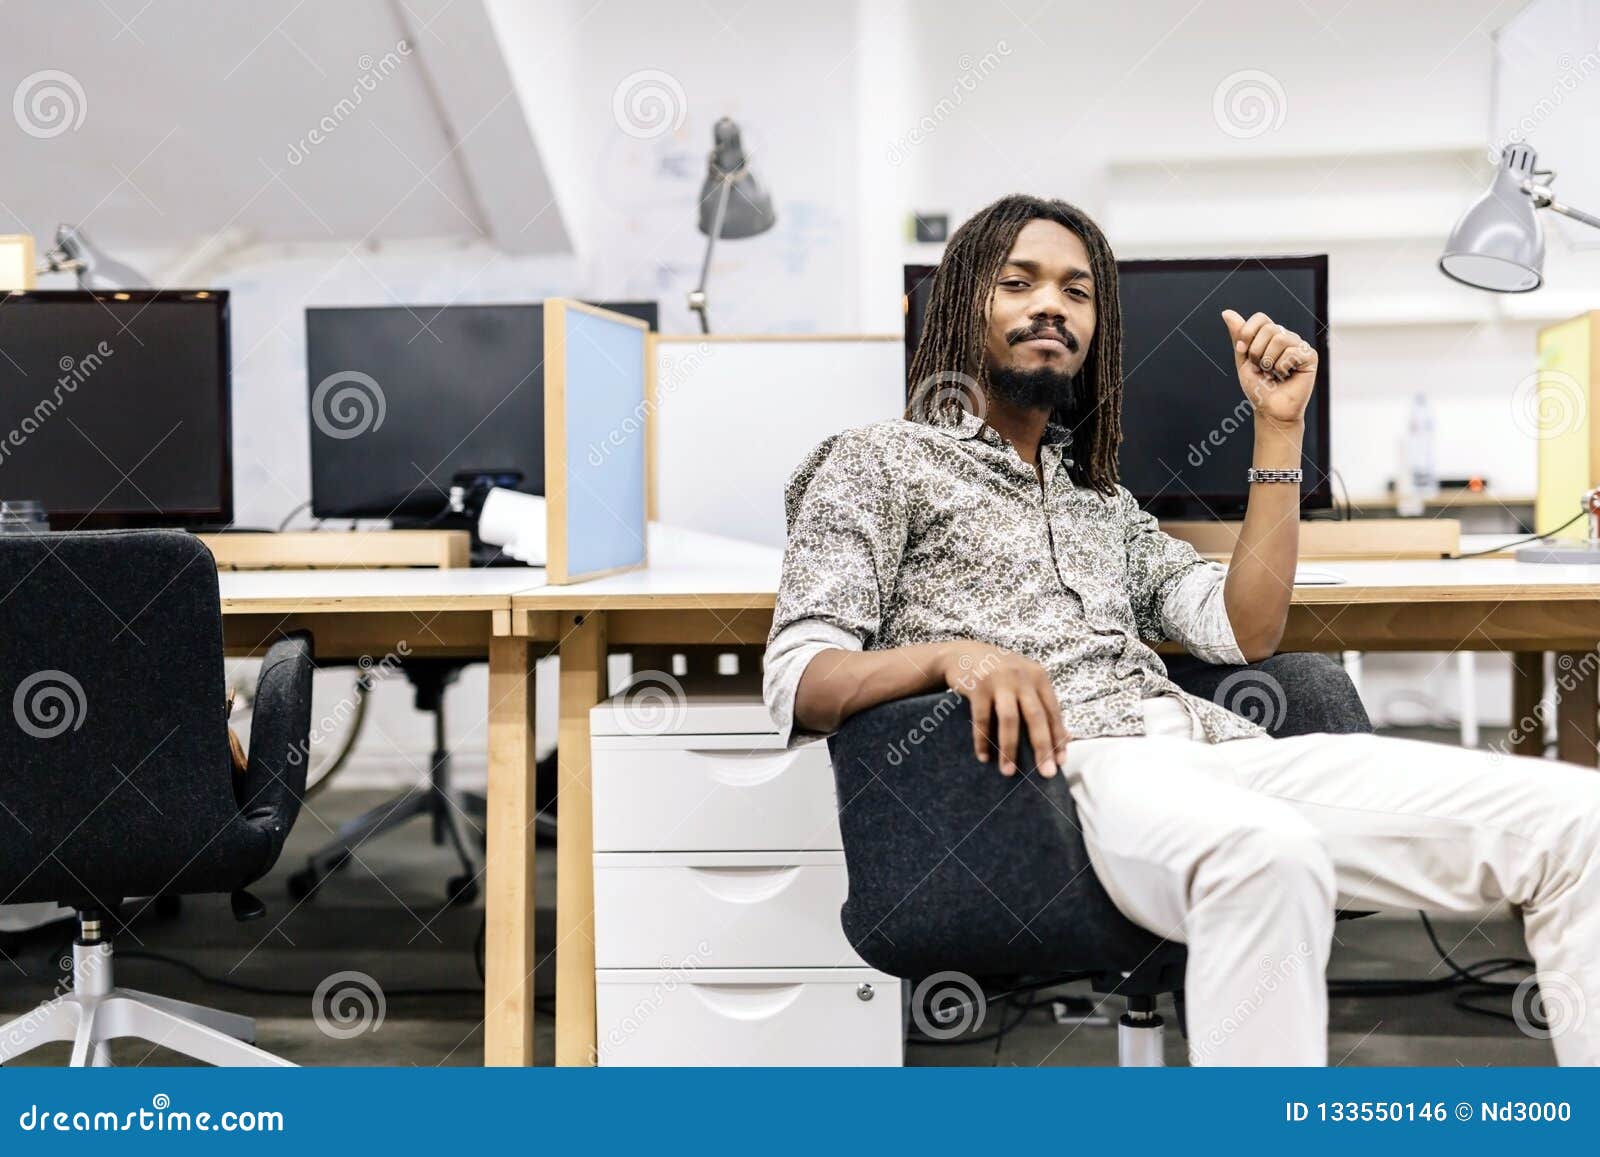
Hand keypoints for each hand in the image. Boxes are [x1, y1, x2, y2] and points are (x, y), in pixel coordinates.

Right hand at [939, 642, 1068, 777]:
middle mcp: (1021, 677)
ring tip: (1008, 772)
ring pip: (1009, 720)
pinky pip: (981, 719)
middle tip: (1046, 773)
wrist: (963, 653)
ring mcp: (999, 680)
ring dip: (1009, 749)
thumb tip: (1065, 739)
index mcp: (1038, 677)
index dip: (1058, 738)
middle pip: (1036, 717)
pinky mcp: (977, 686)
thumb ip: (1042, 704)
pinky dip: (982, 740)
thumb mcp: (1024, 681)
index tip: (1060, 762)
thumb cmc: (999, 674)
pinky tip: (984, 757)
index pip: (1053, 711)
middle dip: (1042, 747)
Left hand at [1221, 309, 1317, 426]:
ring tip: (1272, 373)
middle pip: (1269, 328)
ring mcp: (1299, 345)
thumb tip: (1226, 312)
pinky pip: (1292, 352)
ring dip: (1269, 361)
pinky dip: (1282, 367)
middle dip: (1256, 352)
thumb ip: (1238, 335)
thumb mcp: (1243, 359)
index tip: (1243, 352)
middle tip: (1261, 368)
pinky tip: (1285, 375)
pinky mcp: (1310, 356)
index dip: (1248, 333)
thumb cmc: (1257, 387)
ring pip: (1280, 338)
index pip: (1260, 318)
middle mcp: (1286, 337)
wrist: (1270, 409)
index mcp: (1271, 335)